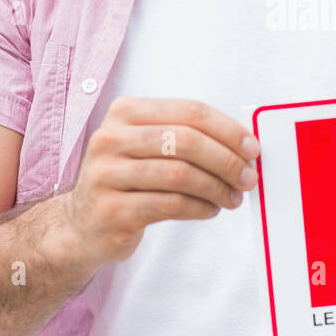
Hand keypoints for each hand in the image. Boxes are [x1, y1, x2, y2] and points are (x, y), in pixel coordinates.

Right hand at [64, 96, 259, 263]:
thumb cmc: (128, 179)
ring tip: (231, 197)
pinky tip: (210, 209)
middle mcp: (111, 138)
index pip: (189, 112)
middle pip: (187, 141)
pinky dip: (200, 208)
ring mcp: (107, 174)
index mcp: (125, 112)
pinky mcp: (112, 209)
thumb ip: (187, 137)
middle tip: (247, 177)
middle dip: (226, 160)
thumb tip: (243, 145)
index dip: (228, 130)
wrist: (83, 223)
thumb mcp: (147, 146)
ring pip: (180, 175)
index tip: (252, 148)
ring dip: (217, 188)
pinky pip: (171, 205)